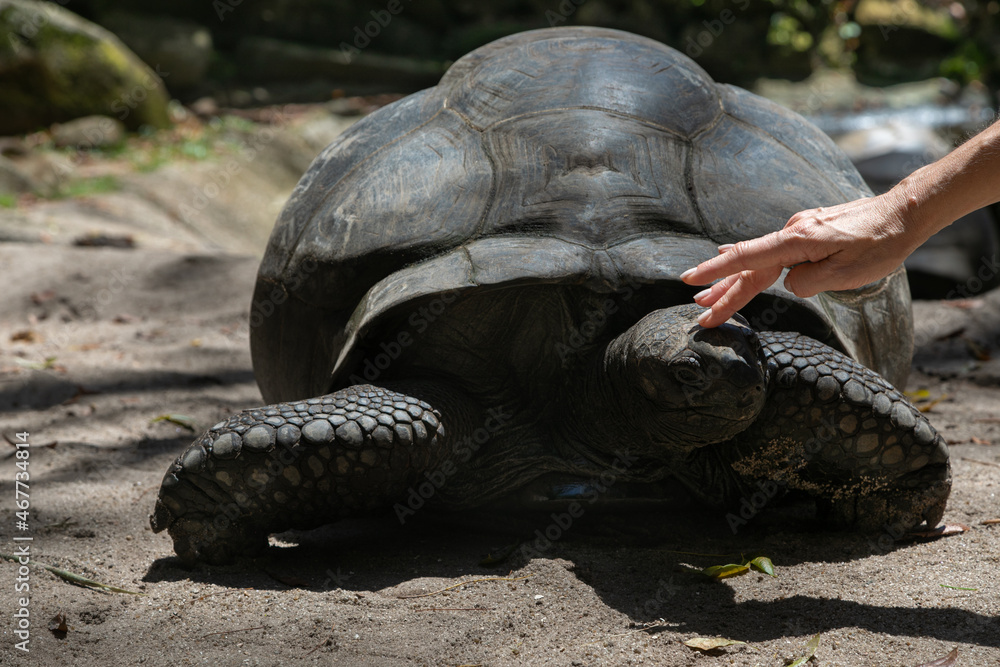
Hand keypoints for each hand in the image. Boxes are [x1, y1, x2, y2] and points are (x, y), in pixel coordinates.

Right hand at [681, 190, 925, 327]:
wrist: (904, 212)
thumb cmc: (880, 244)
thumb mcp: (846, 273)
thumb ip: (808, 283)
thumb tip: (788, 285)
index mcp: (797, 241)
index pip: (747, 260)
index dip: (716, 273)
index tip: (690, 281)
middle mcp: (792, 231)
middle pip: (749, 267)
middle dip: (721, 291)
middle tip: (699, 312)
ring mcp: (798, 230)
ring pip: (759, 261)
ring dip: (733, 280)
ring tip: (706, 296)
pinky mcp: (807, 231)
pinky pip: (771, 253)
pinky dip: (750, 264)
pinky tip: (731, 260)